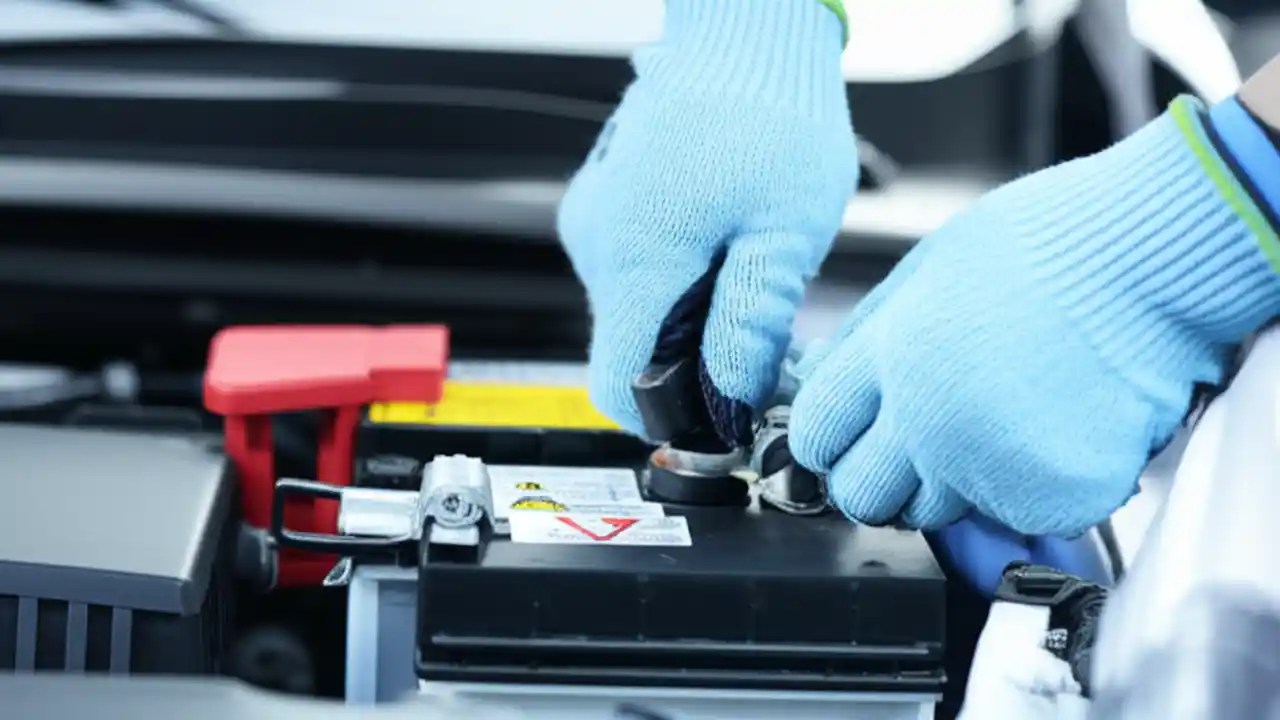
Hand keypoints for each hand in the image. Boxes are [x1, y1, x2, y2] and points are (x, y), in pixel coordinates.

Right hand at [557, 0, 857, 439]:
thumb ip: (749, 328)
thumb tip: (730, 401)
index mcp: (637, 260)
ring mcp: (596, 219)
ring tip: (752, 272)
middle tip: (765, 335)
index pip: (616, 386)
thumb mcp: (784, 235)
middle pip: (634, 350)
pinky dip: (677, 278)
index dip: (668, 416)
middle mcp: (598, 244)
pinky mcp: (607, 202)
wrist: (745, 29)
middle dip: (696, 362)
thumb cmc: (772, 111)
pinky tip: (725, 244)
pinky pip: (635, 269)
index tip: (721, 416)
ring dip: (691, 316)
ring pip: (637, 310)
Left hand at [789, 97, 1279, 535]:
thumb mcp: (931, 263)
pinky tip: (1046, 435)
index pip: (815, 435)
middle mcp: (927, 420)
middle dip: (875, 480)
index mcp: (891, 357)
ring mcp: (987, 464)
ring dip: (948, 485)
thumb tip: (818, 372)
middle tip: (913, 449)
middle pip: (859, 495)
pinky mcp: (1049, 496)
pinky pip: (1014, 518)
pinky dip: (1027, 490)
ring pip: (931, 515)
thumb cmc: (1051, 243)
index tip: (846, 436)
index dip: (827, 439)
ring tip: (992, 426)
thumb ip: (870, 330)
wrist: (1154, 261)